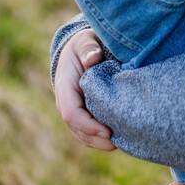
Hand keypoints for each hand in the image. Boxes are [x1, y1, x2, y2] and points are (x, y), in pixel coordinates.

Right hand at [54, 28, 114, 150]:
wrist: (79, 50)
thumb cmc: (84, 45)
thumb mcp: (85, 41)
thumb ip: (88, 48)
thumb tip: (93, 58)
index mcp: (65, 86)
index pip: (71, 113)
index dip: (88, 125)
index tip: (107, 131)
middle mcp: (66, 102)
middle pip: (77, 129)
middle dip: (96, 139)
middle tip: (117, 143)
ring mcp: (73, 110)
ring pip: (82, 134)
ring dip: (98, 143)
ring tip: (120, 144)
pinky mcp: (83, 114)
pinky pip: (88, 133)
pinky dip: (100, 139)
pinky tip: (118, 139)